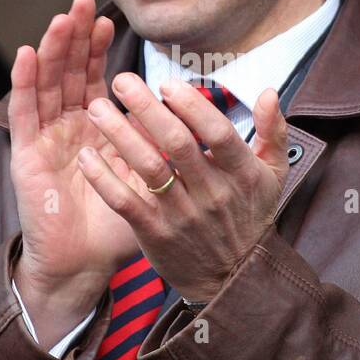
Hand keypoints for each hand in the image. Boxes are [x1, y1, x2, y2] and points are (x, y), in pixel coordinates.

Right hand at [8, 0, 148, 317]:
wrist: (83, 265)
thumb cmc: (117, 225)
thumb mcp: (150, 178)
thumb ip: (166, 148)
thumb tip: (197, 120)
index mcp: (94, 129)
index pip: (94, 78)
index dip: (98, 48)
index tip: (110, 18)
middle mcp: (66, 127)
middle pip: (68, 71)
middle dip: (74, 37)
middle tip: (82, 2)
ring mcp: (44, 139)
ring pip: (45, 83)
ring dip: (51, 49)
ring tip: (60, 18)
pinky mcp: (25, 156)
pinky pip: (23, 113)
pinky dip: (23, 82)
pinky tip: (27, 54)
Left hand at [76, 73, 288, 303]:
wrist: (234, 278)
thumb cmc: (249, 215)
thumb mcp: (273, 174)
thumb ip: (273, 131)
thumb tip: (267, 91)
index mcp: (241, 173)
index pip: (218, 133)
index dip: (192, 106)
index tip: (167, 83)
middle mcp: (212, 193)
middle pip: (177, 144)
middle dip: (147, 109)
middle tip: (121, 81)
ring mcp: (182, 215)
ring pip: (148, 169)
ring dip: (120, 135)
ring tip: (96, 108)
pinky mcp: (156, 234)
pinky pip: (126, 203)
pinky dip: (105, 179)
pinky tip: (86, 155)